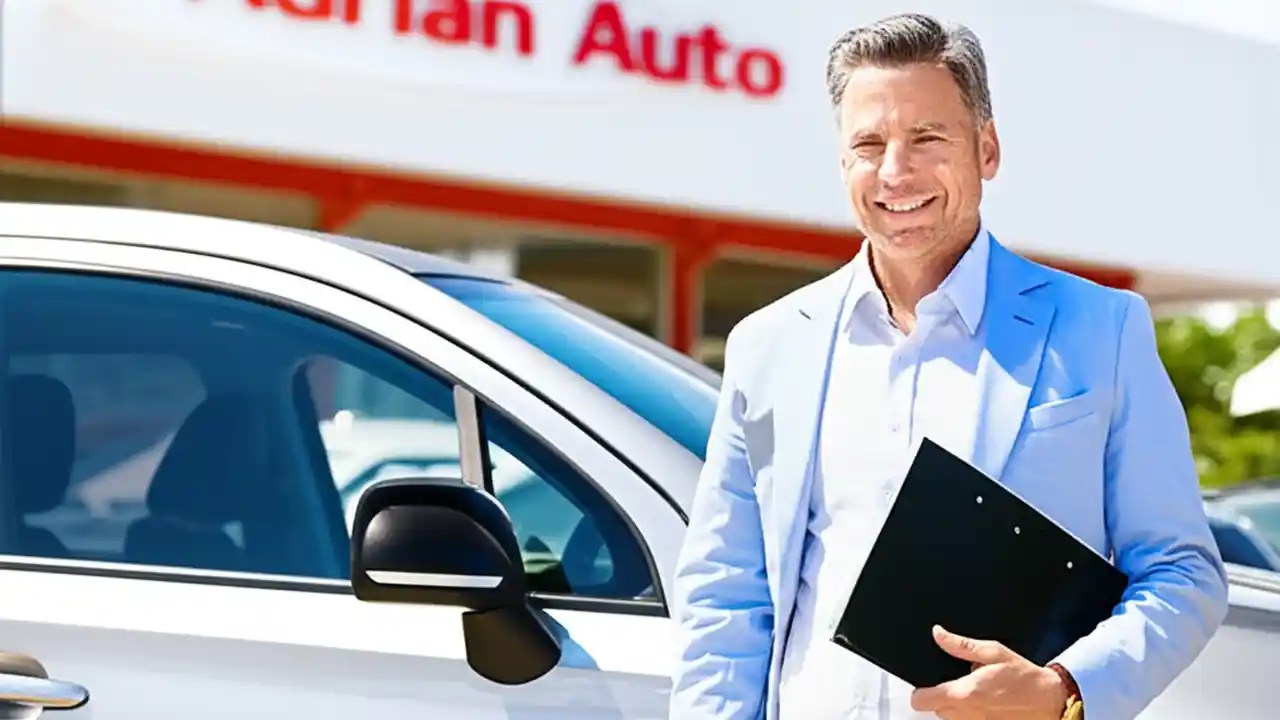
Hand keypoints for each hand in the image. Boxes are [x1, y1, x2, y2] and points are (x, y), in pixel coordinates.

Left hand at [910, 625, 1069, 719]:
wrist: (1050, 701)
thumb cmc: (1024, 677)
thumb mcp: (993, 652)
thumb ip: (961, 646)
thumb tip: (938, 634)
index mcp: (964, 693)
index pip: (922, 700)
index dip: (920, 691)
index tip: (926, 684)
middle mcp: (966, 714)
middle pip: (936, 709)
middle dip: (941, 696)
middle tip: (960, 682)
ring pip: (950, 719)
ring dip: (956, 707)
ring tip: (976, 692)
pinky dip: (971, 716)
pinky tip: (986, 705)